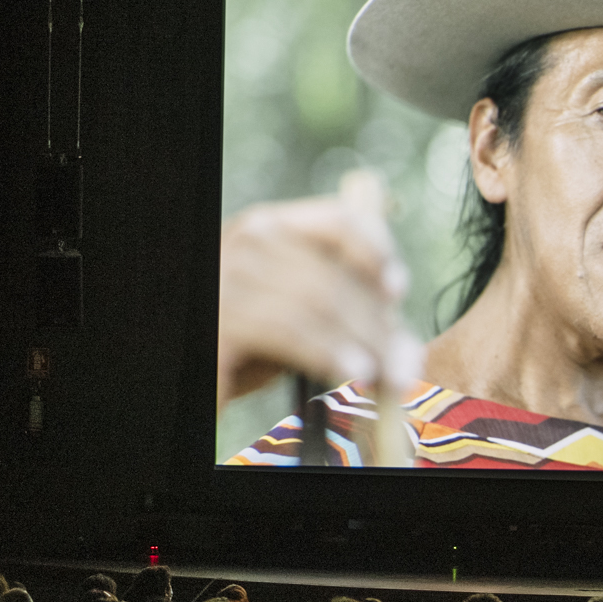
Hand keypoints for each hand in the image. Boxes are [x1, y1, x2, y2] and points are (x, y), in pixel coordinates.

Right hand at [217, 170, 424, 412]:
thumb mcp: (298, 327)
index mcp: (269, 227)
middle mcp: (248, 239)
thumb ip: (346, 325)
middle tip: (405, 366)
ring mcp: (231, 274)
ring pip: (320, 301)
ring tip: (386, 377)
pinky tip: (352, 373)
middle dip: (377, 324)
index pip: (337, 220)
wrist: (193, 382)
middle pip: (334, 272)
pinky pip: (291, 329)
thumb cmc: (242, 355)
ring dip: (362, 342)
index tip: (397, 291)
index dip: (375, 251)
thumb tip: (409, 350)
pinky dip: (328, 352)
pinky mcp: (223, 315)